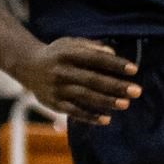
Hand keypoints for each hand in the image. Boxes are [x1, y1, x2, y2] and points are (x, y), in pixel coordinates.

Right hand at [13, 38, 139, 124]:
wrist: (27, 65)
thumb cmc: (58, 53)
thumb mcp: (71, 43)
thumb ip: (91, 47)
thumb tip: (113, 54)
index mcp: (68, 53)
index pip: (96, 59)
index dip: (115, 65)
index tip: (134, 70)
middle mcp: (62, 71)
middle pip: (92, 80)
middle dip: (116, 86)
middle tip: (137, 91)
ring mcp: (57, 89)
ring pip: (84, 97)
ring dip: (106, 101)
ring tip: (125, 104)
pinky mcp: (53, 103)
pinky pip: (73, 111)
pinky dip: (89, 116)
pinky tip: (106, 119)